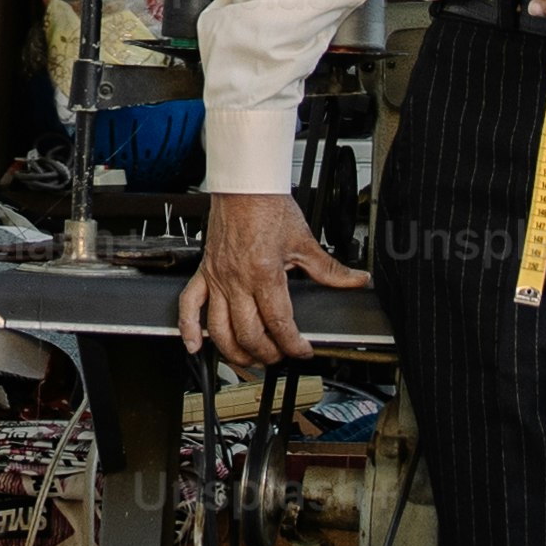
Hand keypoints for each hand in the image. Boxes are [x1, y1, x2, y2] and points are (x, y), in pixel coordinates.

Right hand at [177, 191, 358, 367]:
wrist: (245, 186)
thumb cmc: (269, 207)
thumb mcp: (305, 241)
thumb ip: (330, 269)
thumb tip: (356, 280)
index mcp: (264, 274)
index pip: (279, 323)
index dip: (293, 344)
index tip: (303, 350)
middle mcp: (238, 280)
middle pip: (249, 333)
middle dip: (267, 352)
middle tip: (280, 355)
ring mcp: (218, 278)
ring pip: (220, 328)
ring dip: (234, 352)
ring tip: (249, 358)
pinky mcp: (205, 272)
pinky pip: (189, 304)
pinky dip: (189, 328)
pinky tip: (195, 345)